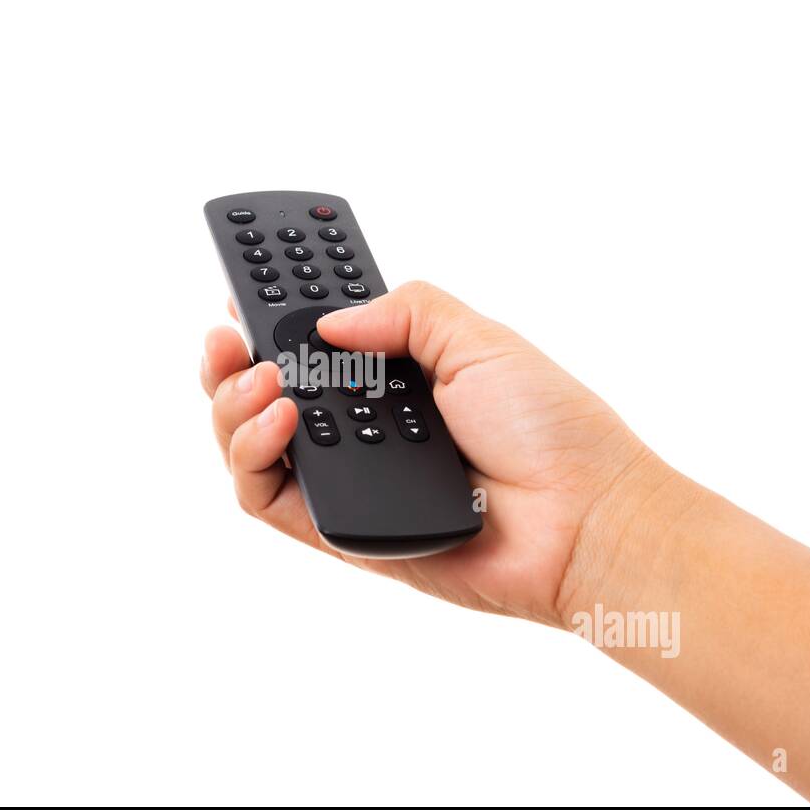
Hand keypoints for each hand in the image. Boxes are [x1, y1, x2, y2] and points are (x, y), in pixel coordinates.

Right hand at [199, 281, 651, 626]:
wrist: (581, 518)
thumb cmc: (551, 430)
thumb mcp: (479, 338)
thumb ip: (404, 310)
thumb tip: (328, 319)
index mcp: (394, 375)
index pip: (311, 340)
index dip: (272, 311)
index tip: (242, 279)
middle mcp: (363, 425)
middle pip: (263, 392)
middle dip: (232, 356)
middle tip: (228, 332)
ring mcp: (349, 478)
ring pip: (249, 444)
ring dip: (231, 403)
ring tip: (260, 376)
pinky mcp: (339, 530)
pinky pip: (267, 499)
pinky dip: (253, 455)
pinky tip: (281, 418)